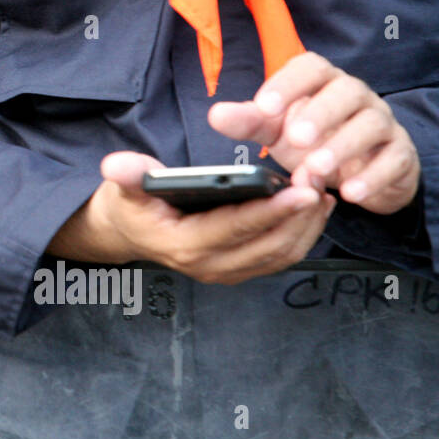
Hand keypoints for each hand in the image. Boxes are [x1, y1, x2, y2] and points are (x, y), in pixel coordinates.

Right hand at [51, 151, 335, 284]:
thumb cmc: (131, 207)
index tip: (302, 190)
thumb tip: (115, 165)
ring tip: (323, 190)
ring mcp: (227, 272)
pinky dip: (304, 234)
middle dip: (301, 214)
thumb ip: (127, 174)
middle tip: (321, 179)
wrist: (129, 234)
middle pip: (270, 245)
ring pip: (283, 255)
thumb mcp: (123, 187)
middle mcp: (210, 266)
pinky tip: (315, 207)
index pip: (237, 228)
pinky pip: (281, 257)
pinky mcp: (240, 270)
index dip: (272, 210)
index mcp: (184, 245)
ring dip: (308, 225)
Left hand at [208, 51, 419, 214]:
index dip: (288, 84)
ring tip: (315, 170)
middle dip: (320, 114)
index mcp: (321, 81)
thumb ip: (248, 121)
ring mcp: (381, 122)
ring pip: (371, 125)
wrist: (355, 171)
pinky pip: (394, 159)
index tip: (264, 107)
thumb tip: (215, 115)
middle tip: (295, 139)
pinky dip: (372, 176)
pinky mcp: (399, 153)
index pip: (310, 67)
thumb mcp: (274, 130)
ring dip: (343, 147)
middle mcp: (355, 95)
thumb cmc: (309, 141)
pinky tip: (349, 192)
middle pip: (345, 92)